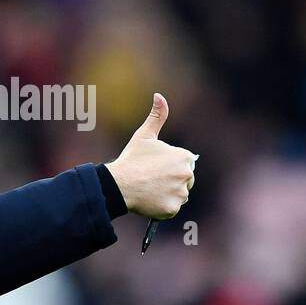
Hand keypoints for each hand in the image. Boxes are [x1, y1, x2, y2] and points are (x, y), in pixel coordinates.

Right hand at [105, 93, 196, 220]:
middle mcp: (187, 175)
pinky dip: (163, 206)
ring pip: (179, 194)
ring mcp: (180, 194)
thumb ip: (157, 116)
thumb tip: (159, 95)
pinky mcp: (173, 209)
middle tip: (151, 179)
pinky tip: (150, 199)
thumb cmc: (132, 159)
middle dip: (171, 179)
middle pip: (184, 180)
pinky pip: (172, 208)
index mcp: (184, 157)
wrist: (119, 184)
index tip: (154, 166)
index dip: (168, 165)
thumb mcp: (144, 135)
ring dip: (168, 193)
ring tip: (150, 188)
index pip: (184, 163)